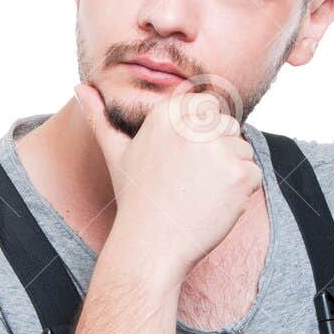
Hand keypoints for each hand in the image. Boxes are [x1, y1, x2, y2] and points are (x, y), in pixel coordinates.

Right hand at [73, 78, 260, 278]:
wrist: (151, 247)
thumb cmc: (135, 200)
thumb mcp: (116, 153)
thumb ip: (100, 116)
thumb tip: (79, 86)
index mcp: (166, 113)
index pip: (206, 104)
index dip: (199, 133)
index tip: (183, 160)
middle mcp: (192, 125)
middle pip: (227, 125)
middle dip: (216, 151)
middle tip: (189, 181)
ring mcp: (218, 149)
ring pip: (242, 148)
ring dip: (229, 171)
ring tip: (198, 193)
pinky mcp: (239, 174)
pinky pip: (253, 173)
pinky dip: (241, 192)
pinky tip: (212, 204)